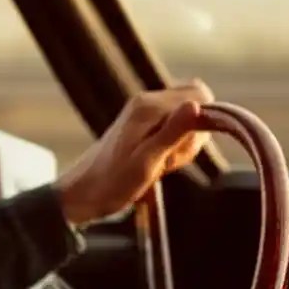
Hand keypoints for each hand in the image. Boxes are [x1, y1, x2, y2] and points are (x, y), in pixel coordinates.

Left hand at [54, 80, 213, 224]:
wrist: (84, 193)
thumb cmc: (113, 183)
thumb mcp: (147, 162)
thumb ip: (173, 132)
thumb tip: (198, 105)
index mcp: (149, 106)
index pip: (201, 94)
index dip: (205, 121)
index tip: (186, 146)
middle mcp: (148, 100)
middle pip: (197, 103)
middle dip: (194, 134)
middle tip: (169, 159)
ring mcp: (145, 110)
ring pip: (188, 118)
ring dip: (184, 143)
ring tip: (161, 163)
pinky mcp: (144, 122)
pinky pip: (175, 128)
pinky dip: (175, 146)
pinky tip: (159, 162)